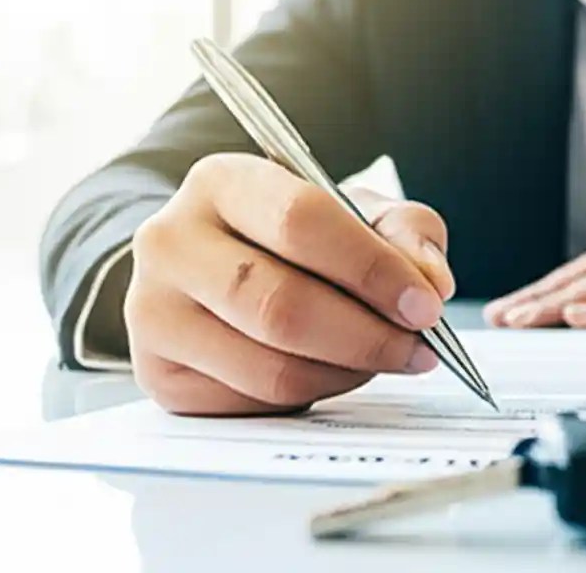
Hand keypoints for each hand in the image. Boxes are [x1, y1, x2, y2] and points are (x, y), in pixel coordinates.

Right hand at [124, 153, 453, 415]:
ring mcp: (154, 313)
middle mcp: (172, 243)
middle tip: (419, 348)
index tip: (426, 304)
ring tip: (384, 359)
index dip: (372, 269)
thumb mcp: (353, 213)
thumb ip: (403, 232)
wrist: (212, 273)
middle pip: (280, 304)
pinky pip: (254, 403)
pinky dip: (313, 395)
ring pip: (271, 366)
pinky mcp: (159, 375)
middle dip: (368, 334)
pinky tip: (334, 371)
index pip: (300, 221)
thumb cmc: (291, 239)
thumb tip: (431, 282)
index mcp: (221, 182)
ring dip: (347, 372)